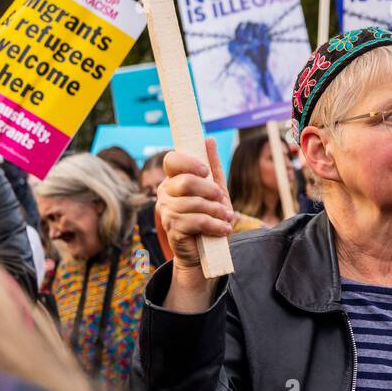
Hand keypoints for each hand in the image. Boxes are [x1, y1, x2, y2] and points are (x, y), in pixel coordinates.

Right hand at [158, 137, 235, 270]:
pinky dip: (215, 225)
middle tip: (222, 200)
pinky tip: (224, 228)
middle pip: (187, 182)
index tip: (206, 172)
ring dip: (216, 211)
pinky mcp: (172, 229)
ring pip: (194, 203)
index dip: (189, 162)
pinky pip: (196, 221)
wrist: (204, 251)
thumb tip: (208, 139)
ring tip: (227, 218)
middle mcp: (164, 193)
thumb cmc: (208, 216)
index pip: (172, 160)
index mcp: (172, 179)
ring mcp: (165, 211)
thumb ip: (212, 166)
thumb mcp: (215, 190)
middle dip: (210, 191)